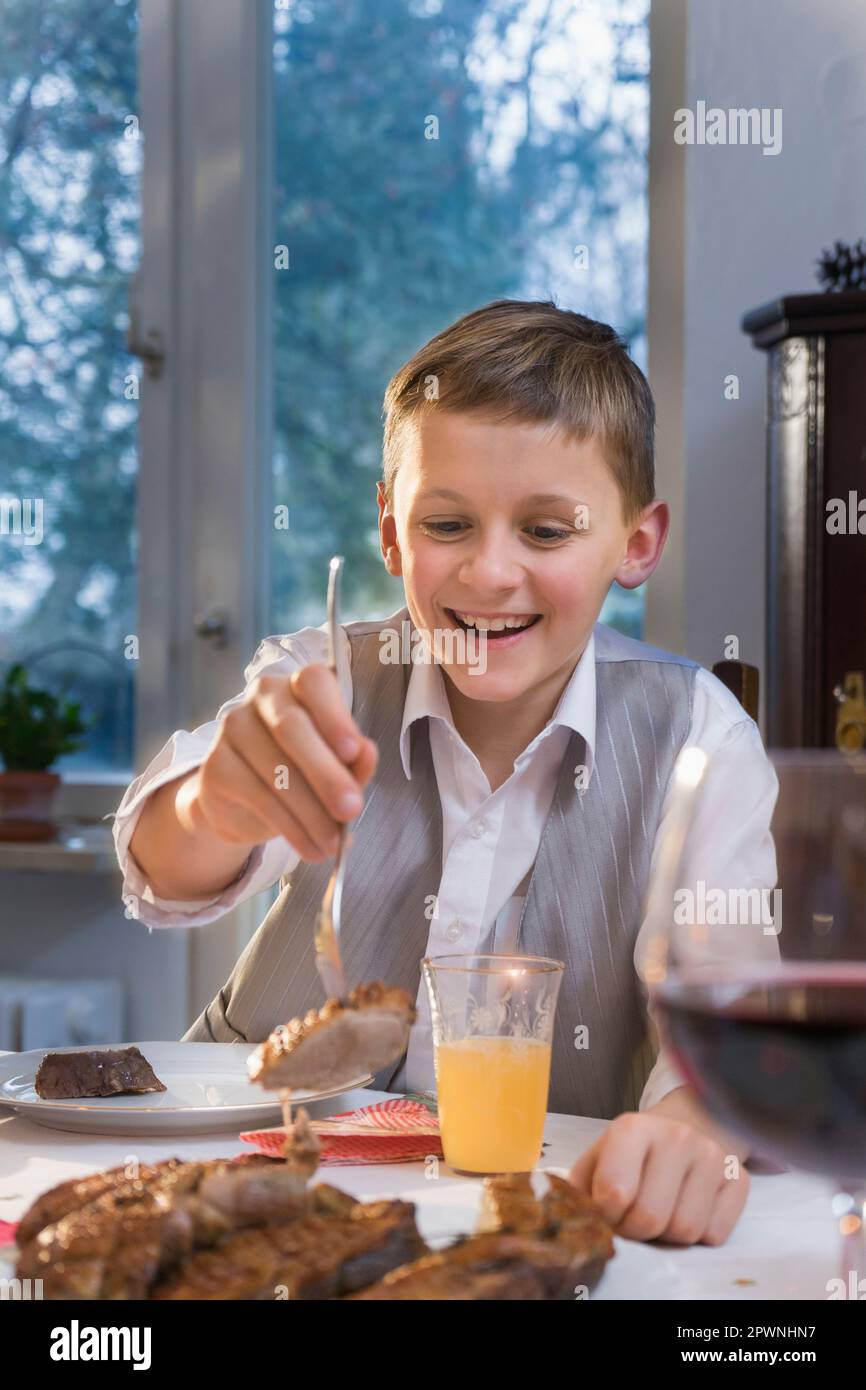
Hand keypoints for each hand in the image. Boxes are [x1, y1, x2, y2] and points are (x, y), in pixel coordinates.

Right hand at [176, 663, 377, 862]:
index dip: (334, 716)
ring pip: (276, 770)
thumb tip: (367, 754)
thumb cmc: (301, 771)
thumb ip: (353, 759)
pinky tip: (310, 847)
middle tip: (351, 810)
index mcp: (298, 686)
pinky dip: (290, 828)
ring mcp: (233, 727)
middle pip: (292, 728)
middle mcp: (262, 696)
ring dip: (311, 813)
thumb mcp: (335, 765)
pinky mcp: (215, 765)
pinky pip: (257, 798)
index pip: (314, 683)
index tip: (354, 751)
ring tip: (333, 843)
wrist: (244, 801)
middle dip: (326, 774)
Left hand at [567, 1111, 749, 1245]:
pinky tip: (688, 1207)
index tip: (608, 1210)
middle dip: (635, 1230)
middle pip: (650, 1219)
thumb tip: (570, 1217)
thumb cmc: (633, 1151)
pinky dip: (698, 1234)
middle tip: (633, 1217)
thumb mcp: (598, 1158)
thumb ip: (579, 1188)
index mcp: (632, 1128)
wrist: (686, 1124)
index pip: (614, 1193)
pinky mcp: (739, 1177)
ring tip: (661, 1209)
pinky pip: (714, 1234)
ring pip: (685, 1231)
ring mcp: (712, 1155)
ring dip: (667, 1234)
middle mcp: (676, 1136)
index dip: (606, 1215)